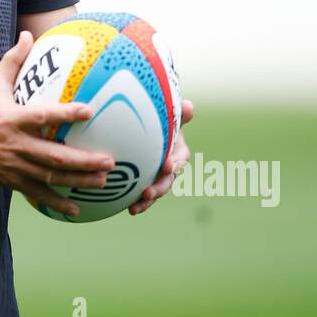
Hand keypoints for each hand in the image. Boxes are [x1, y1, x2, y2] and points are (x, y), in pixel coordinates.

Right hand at [0, 30, 112, 218]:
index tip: (89, 111)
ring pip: (50, 178)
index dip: (65, 114)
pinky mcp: (11, 181)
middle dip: (83, 162)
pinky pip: (37, 194)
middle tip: (109, 161)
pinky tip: (76, 209)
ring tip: (102, 183)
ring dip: (78, 182)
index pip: (42, 116)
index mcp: (12, 119)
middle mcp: (15, 145)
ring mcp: (14, 166)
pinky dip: (57, 203)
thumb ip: (12, 61)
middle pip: (53, 157)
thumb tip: (29, 35)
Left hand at [128, 99, 193, 215]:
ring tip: (135, 207)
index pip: (180, 157)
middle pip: (167, 180)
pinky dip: (136, 202)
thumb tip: (190, 107)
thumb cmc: (156, 118)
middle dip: (159, 188)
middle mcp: (167, 166)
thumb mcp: (166, 114)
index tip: (167, 166)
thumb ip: (177, 113)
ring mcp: (155, 176)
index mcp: (176, 149)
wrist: (139, 127)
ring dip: (147, 201)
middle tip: (148, 192)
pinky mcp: (141, 183)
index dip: (176, 162)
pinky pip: (139, 195)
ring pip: (154, 191)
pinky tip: (126, 209)